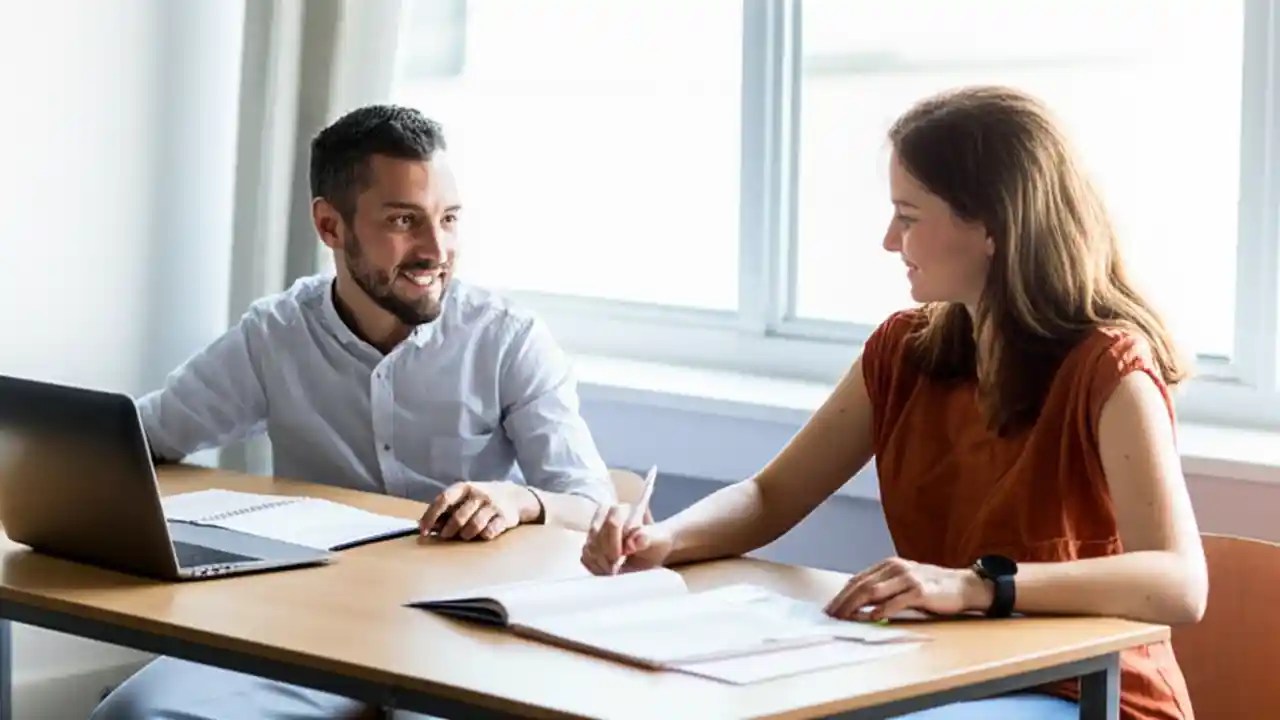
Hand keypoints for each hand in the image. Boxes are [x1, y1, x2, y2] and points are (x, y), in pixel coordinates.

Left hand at [418, 481, 535, 540]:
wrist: (514, 496)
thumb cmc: (480, 500)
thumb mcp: (464, 498)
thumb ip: (447, 510)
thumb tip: (426, 527)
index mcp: (464, 487)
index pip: (443, 499)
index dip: (431, 516)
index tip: (424, 530)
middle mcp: (479, 494)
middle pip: (458, 517)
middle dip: (449, 531)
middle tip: (446, 536)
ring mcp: (493, 505)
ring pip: (474, 526)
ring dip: (466, 535)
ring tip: (464, 536)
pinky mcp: (505, 517)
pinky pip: (489, 532)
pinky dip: (482, 536)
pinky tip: (481, 534)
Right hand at [579, 502, 671, 574]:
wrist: (652, 549)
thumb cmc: (656, 541)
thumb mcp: (657, 539)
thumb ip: (646, 538)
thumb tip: (633, 542)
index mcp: (622, 509)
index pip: (612, 522)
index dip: (615, 542)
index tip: (623, 556)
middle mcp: (605, 516)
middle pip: (596, 534)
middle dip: (607, 554)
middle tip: (618, 567)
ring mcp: (595, 531)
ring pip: (589, 546)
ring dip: (602, 563)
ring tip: (616, 570)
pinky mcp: (590, 546)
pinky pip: (586, 557)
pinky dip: (596, 567)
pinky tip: (608, 570)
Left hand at [824, 557, 993, 620]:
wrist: (963, 586)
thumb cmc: (932, 587)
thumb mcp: (904, 582)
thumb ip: (884, 588)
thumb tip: (858, 603)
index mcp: (889, 565)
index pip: (858, 579)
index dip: (841, 594)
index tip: (830, 608)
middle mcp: (896, 568)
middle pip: (861, 584)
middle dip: (843, 601)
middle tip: (831, 616)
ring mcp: (908, 578)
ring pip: (873, 591)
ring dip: (856, 606)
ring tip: (845, 618)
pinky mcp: (920, 591)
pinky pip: (896, 601)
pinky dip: (882, 610)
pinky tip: (872, 618)